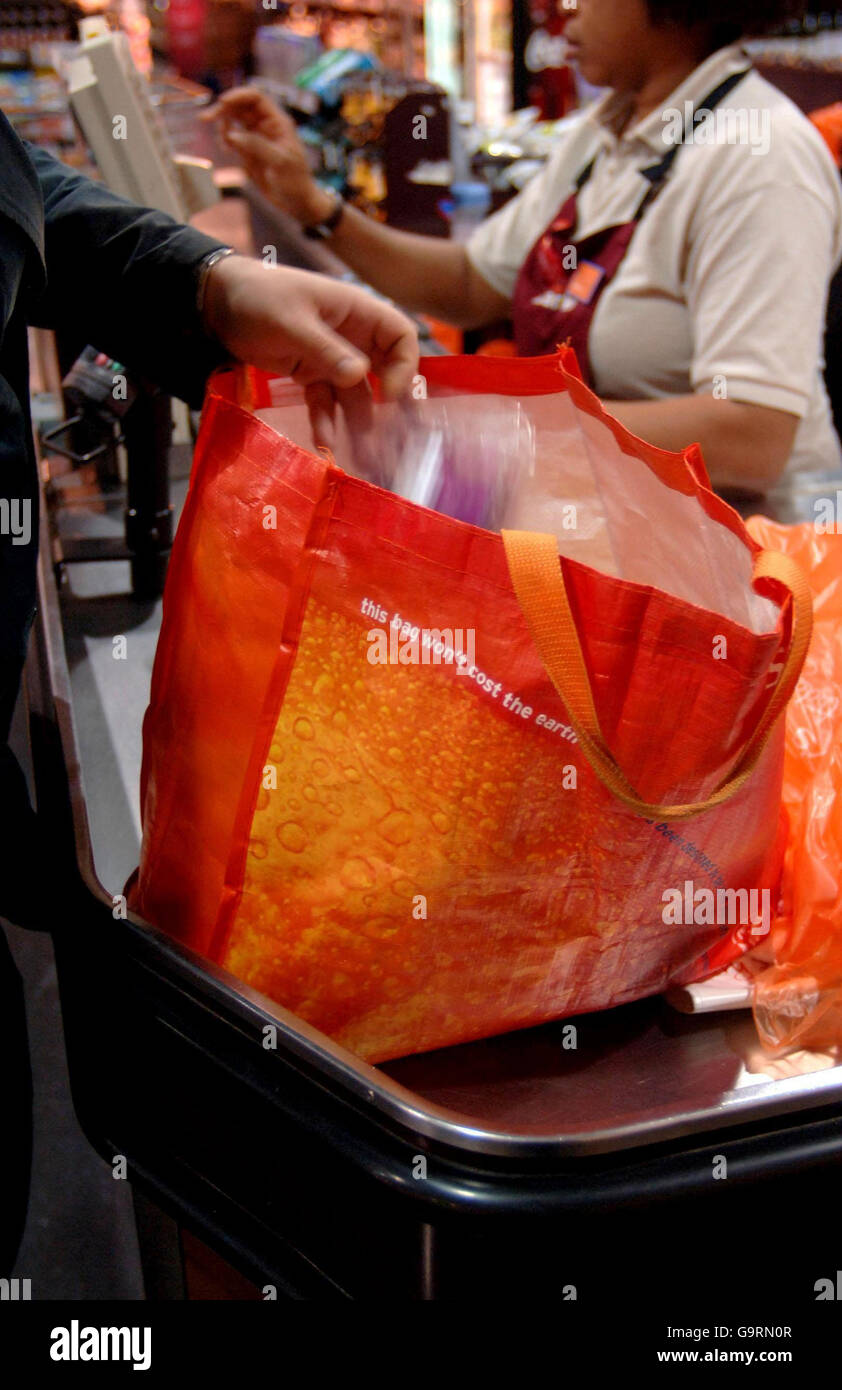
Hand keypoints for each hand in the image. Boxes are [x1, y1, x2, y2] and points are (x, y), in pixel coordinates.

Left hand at [201, 256, 417, 445]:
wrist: (216, 300)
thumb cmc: (258, 298)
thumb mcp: (291, 323)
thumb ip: (325, 350)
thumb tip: (361, 376)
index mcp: (356, 311)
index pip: (400, 336)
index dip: (403, 365)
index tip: (389, 395)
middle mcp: (351, 335)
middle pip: (382, 371)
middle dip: (385, 405)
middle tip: (386, 439)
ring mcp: (330, 356)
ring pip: (354, 393)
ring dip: (356, 421)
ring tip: (360, 454)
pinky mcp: (309, 373)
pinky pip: (325, 401)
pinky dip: (325, 421)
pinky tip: (325, 444)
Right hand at [202, 87, 331, 225]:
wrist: (297, 203)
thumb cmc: (296, 182)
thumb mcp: (280, 162)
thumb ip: (256, 146)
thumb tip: (233, 135)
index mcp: (277, 122)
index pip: (255, 98)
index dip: (238, 96)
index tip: (222, 103)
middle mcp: (265, 126)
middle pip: (240, 106)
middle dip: (223, 109)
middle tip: (205, 118)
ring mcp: (256, 138)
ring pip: (234, 121)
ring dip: (222, 125)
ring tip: (223, 142)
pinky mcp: (249, 152)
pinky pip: (232, 139)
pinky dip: (225, 140)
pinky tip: (226, 149)